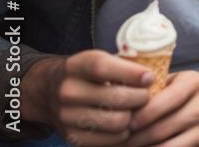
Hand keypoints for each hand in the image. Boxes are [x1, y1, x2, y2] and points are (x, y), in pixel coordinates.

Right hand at [19, 50, 153, 145]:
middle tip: (146, 96)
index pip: (105, 69)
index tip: (150, 78)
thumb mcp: (98, 60)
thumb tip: (151, 79)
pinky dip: (123, 133)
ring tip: (136, 110)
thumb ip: (122, 65)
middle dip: (141, 97)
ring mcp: (67, 116)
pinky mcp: (72, 137)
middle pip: (117, 98)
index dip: (132, 74)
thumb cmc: (86, 74)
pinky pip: (110, 140)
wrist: (47, 92)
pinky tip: (124, 123)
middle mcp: (68, 91)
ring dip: (134, 117)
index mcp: (77, 66)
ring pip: (117, 122)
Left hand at [124, 68, 198, 146]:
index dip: (137, 118)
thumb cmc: (196, 92)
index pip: (160, 103)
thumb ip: (155, 88)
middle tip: (120, 143)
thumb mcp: (181, 80)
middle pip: (161, 131)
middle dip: (135, 141)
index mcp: (195, 83)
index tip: (124, 126)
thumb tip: (119, 100)